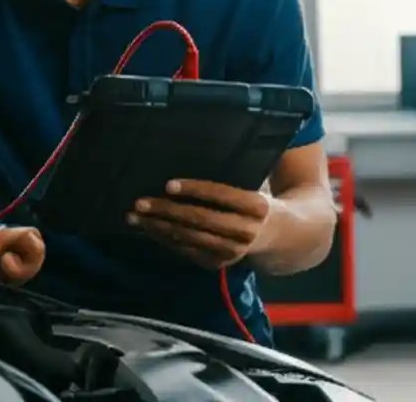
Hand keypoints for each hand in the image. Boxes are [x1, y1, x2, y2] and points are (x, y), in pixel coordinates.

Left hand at [128, 179, 270, 269]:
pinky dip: (165, 239)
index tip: (168, 184)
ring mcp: (232, 251)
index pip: (222, 195)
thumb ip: (235, 174)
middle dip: (167, 211)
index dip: (195, 189)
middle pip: (200, 219)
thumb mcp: (257, 184)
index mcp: (256, 206)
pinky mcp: (219, 263)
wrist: (281, 237)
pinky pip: (187, 251)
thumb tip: (199, 151)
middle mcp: (245, 231)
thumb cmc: (258, 200)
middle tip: (140, 202)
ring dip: (158, 227)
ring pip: (189, 238)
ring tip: (134, 217)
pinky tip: (147, 229)